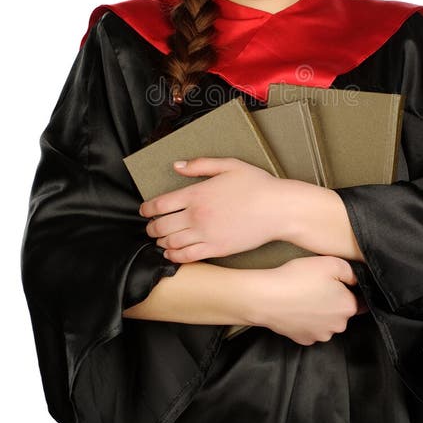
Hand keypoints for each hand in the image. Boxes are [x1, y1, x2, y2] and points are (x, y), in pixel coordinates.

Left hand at [139, 157, 286, 262]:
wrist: (278, 209)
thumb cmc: (257, 185)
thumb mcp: (229, 165)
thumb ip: (200, 165)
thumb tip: (176, 165)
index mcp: (197, 193)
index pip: (160, 204)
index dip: (147, 208)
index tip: (144, 210)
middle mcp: (197, 215)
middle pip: (161, 225)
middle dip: (151, 227)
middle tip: (151, 226)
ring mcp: (205, 234)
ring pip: (170, 242)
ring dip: (160, 242)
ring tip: (160, 240)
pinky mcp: (216, 249)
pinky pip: (187, 256)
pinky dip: (174, 256)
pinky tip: (171, 254)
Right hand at [250, 255, 368, 344]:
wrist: (267, 297)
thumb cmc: (299, 278)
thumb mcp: (331, 263)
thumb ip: (350, 272)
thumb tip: (355, 280)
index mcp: (348, 307)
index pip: (361, 301)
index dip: (351, 291)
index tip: (339, 283)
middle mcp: (338, 326)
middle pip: (342, 312)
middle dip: (334, 301)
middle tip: (318, 286)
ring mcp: (320, 335)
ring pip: (326, 322)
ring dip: (320, 313)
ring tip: (304, 296)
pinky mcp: (303, 339)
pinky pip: (310, 328)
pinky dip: (306, 320)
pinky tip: (296, 308)